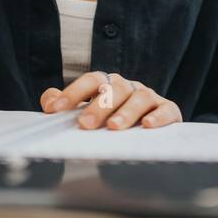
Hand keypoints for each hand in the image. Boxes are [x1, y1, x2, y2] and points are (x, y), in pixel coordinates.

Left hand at [40, 72, 182, 129]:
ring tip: (114, 127)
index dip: (73, 93)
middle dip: (99, 106)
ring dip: (126, 112)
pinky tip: (147, 126)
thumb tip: (49, 100)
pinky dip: (158, 116)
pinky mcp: (168, 110)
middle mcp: (128, 86)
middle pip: (115, 88)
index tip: (55, 110)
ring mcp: (149, 96)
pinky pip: (166, 109)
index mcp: (107, 84)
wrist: (142, 136)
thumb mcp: (84, 113)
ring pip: (139, 97)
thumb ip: (63, 105)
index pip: (91, 81)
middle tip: (85, 124)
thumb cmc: (108, 121)